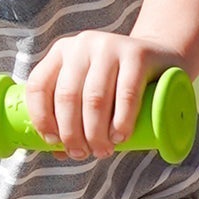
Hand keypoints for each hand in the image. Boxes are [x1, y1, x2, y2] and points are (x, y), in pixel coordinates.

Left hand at [23, 33, 182, 159]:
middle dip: (72, 133)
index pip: (39, 86)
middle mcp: (81, 45)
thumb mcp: (87, 89)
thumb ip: (70, 115)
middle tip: (82, 154)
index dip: (42, 118)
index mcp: (60, 53)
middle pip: (67, 96)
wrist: (159, 57)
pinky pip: (126, 93)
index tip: (54, 143)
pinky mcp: (138, 54)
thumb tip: (57, 152)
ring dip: (95, 132)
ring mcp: (110, 46)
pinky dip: (121, 120)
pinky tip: (119, 137)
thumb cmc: (114, 82)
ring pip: (94, 98)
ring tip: (102, 151)